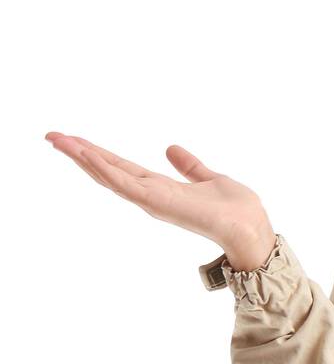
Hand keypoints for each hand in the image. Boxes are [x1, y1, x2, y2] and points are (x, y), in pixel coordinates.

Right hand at [45, 132, 275, 267]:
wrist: (250, 227)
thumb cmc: (235, 209)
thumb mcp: (208, 178)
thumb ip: (190, 166)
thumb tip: (172, 148)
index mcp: (160, 187)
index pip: (122, 167)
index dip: (98, 153)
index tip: (74, 139)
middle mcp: (150, 194)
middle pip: (108, 170)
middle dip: (80, 153)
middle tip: (52, 135)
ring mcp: (152, 200)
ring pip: (110, 176)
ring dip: (84, 158)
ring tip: (60, 140)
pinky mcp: (158, 203)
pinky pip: (126, 184)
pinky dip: (106, 170)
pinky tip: (88, 156)